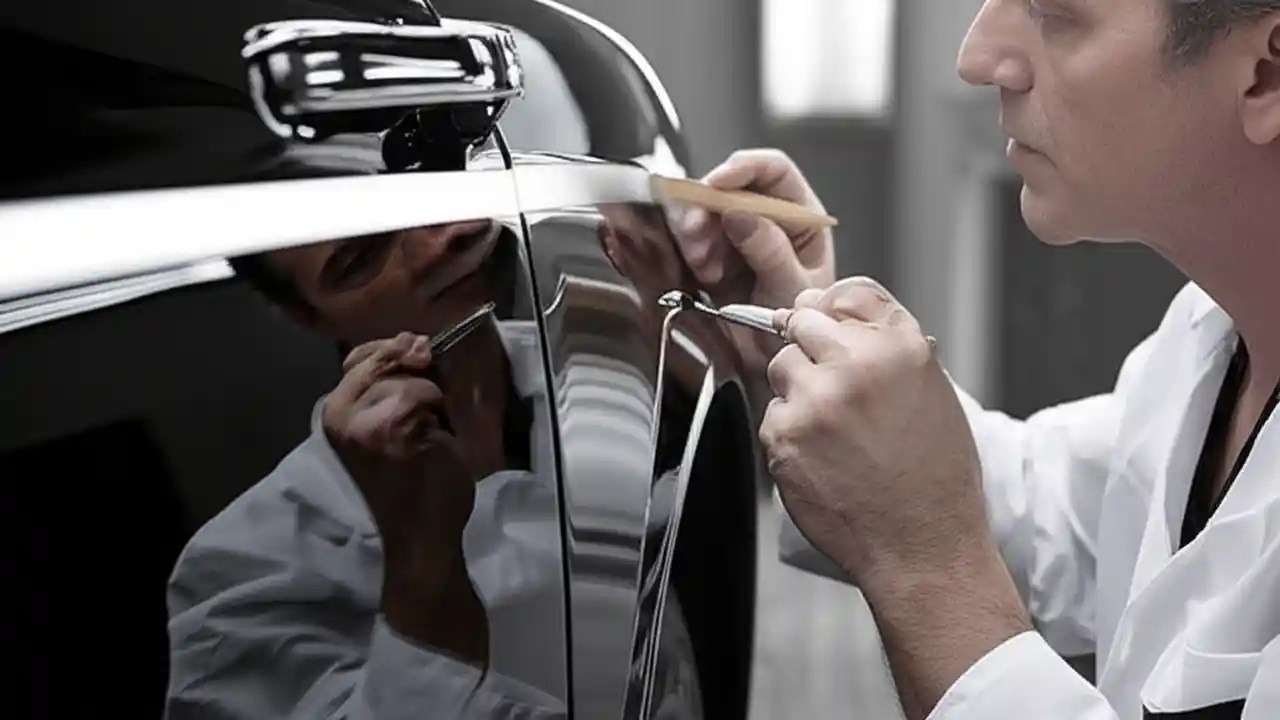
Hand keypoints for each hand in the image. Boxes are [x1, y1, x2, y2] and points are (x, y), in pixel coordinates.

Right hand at [322, 332, 488, 664]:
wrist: (419, 534)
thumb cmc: (409, 483)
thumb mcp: (387, 427)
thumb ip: (393, 386)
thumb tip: (414, 341)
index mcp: (334, 413)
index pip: (358, 356)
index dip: (392, 350)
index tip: (417, 363)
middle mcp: (341, 414)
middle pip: (386, 360)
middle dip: (417, 374)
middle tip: (428, 410)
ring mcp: (365, 421)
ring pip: (409, 377)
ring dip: (431, 399)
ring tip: (429, 433)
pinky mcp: (394, 428)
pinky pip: (426, 394)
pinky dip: (440, 413)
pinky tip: (436, 440)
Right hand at [668, 149, 835, 369]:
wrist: (776, 366)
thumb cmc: (801, 328)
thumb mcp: (793, 288)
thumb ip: (770, 251)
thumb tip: (741, 214)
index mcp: (799, 216)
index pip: (773, 171)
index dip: (744, 168)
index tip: (719, 183)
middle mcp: (765, 219)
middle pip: (729, 187)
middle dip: (707, 206)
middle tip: (695, 232)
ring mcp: (735, 237)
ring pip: (703, 211)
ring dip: (694, 232)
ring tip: (703, 264)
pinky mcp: (710, 257)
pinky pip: (687, 239)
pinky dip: (685, 252)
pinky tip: (700, 273)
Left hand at [759, 277, 1030, 717]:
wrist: (924, 547)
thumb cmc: (935, 479)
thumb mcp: (933, 393)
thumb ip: (888, 349)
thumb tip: (838, 315)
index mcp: (901, 347)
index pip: (848, 292)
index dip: (832, 308)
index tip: (828, 322)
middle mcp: (856, 365)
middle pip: (802, 322)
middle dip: (809, 347)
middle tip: (828, 384)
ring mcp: (814, 399)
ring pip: (781, 367)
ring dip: (796, 391)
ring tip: (833, 430)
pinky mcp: (783, 435)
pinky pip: (771, 413)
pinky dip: (788, 431)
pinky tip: (822, 457)